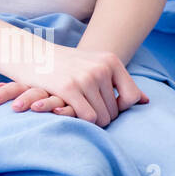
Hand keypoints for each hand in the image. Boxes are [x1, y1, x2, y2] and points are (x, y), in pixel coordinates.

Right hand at [0, 44, 149, 127]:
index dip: (119, 107)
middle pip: (115, 111)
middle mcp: (101, 68)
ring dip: (91, 121)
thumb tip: (146, 101)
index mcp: (110, 60)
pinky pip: (88, 117)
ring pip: (103, 117)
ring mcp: (85, 77)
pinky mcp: (68, 88)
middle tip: (83, 108)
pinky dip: (81, 121)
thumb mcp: (93, 64)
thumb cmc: (62, 63)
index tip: (102, 104)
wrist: (29, 53)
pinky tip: (68, 112)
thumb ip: (119, 82)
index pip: (131, 97)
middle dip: (102, 116)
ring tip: (75, 110)